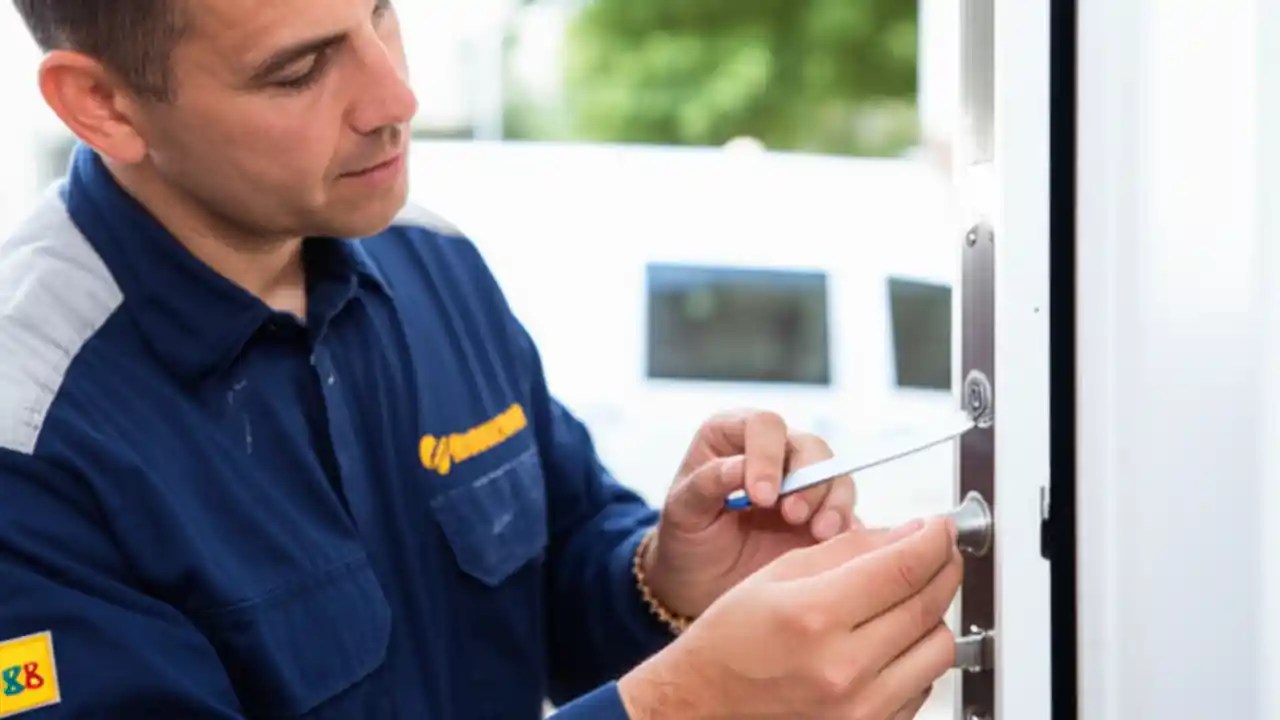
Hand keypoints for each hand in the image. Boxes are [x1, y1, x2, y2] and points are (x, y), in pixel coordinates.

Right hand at [618, 517, 962, 719]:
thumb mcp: (777, 575)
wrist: (704, 704)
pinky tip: (889, 640)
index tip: (940, 527)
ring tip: (906, 600)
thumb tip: (904, 533)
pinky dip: (916, 656)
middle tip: (937, 550)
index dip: (933, 539)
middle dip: (942, 567)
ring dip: (932, 615)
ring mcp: (861, 708)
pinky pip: (923, 686)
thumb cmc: (729, 642)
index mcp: (814, 616)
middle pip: (928, 604)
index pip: (903, 567)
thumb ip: (847, 551)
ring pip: (939, 648)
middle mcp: (843, 668)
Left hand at [644, 410, 857, 617]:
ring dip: (832, 502)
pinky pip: (845, 511)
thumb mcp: (682, 512)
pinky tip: (832, 544)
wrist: (701, 584)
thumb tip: (739, 467)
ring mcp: (803, 483)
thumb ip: (706, 485)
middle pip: (809, 446)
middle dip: (807, 479)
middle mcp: (773, 452)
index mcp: (733, 436)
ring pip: (834, 475)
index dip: (767, 454)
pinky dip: (844, 525)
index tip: (760, 496)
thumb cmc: (687, 538)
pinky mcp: (822, 515)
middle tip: (793, 515)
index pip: (763, 425)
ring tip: (820, 533)